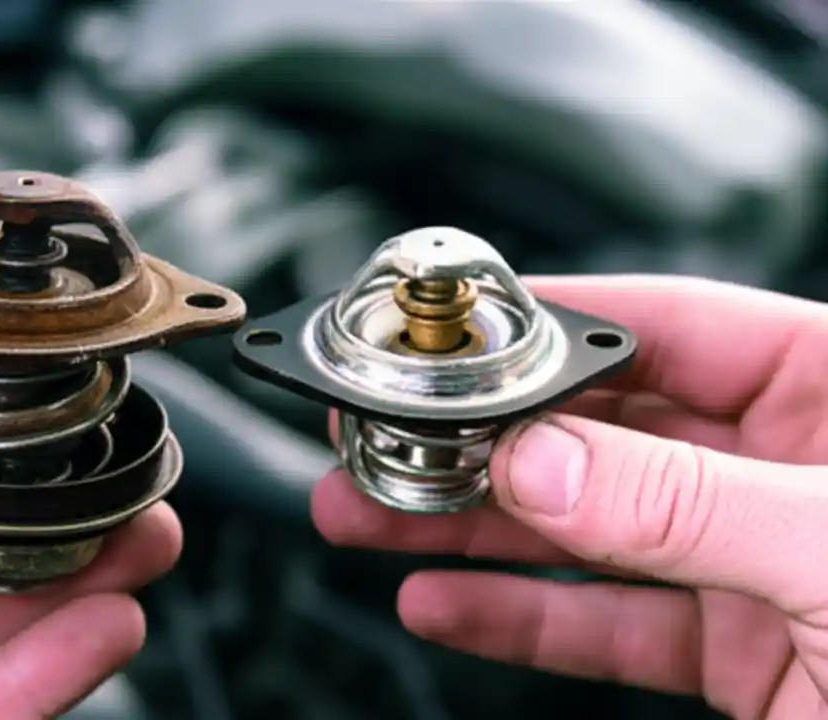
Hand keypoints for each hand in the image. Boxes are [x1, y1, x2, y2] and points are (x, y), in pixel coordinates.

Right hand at [313, 276, 827, 718]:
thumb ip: (688, 501)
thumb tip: (548, 460)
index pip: (669, 324)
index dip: (552, 324)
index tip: (453, 335)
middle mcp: (788, 469)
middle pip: (599, 428)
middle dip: (479, 439)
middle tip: (385, 438)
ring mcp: (756, 562)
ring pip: (582, 528)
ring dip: (469, 527)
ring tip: (371, 513)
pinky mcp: (739, 654)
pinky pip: (603, 625)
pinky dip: (516, 619)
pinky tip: (442, 601)